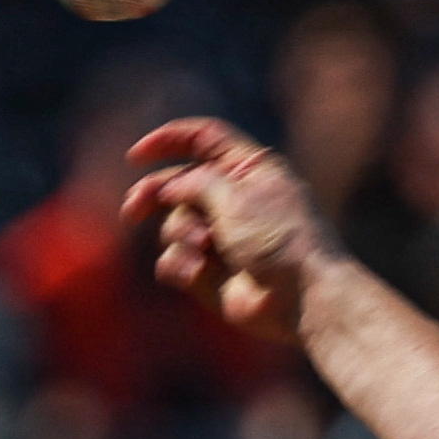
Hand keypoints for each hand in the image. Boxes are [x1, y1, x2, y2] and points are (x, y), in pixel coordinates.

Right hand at [121, 118, 337, 344]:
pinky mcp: (212, 273)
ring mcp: (223, 238)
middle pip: (178, 184)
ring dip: (180, 233)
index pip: (204, 139)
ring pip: (174, 225)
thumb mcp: (234, 194)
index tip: (137, 155)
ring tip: (203, 246)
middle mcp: (236, 200)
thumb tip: (169, 189)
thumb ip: (194, 181)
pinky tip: (195, 271)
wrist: (303, 298)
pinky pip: (174, 262)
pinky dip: (179, 264)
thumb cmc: (279, 239)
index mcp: (251, 170)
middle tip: (134, 210)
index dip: (169, 140)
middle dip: (154, 195)